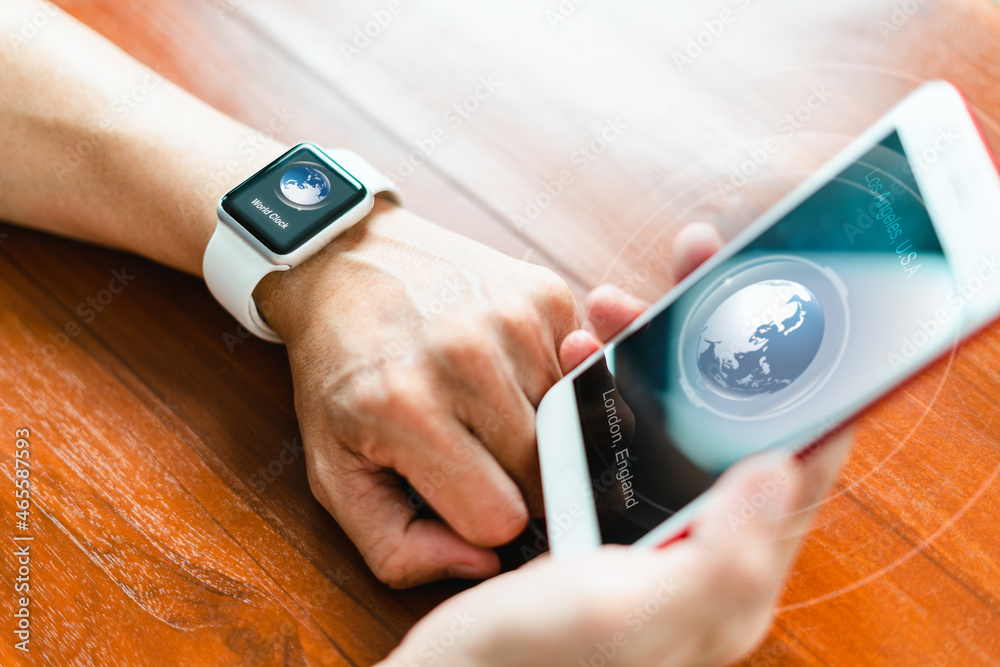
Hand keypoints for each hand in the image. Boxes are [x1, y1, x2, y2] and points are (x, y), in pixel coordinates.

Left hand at [255, 199, 579, 586]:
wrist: (345, 265)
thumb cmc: (341, 371)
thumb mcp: (334, 473)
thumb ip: (396, 547)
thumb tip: (485, 565)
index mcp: (407, 408)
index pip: (500, 519)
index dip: (481, 521)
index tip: (458, 492)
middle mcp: (466, 357)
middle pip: (544, 476)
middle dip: (511, 478)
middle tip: (468, 444)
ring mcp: (513, 318)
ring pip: (571, 427)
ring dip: (534, 428)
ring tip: (481, 401)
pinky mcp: (545, 293)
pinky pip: (579, 374)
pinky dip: (549, 384)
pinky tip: (504, 369)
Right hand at [381, 223, 853, 666]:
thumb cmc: (529, 659)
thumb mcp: (624, 614)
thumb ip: (720, 558)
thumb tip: (779, 472)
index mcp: (732, 573)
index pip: (798, 463)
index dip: (803, 381)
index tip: (784, 303)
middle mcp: (707, 546)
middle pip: (740, 425)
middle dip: (715, 345)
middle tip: (688, 272)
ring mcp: (659, 526)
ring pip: (682, 421)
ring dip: (656, 355)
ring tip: (609, 307)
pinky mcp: (615, 514)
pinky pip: (634, 433)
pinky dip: (613, 383)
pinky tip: (581, 354)